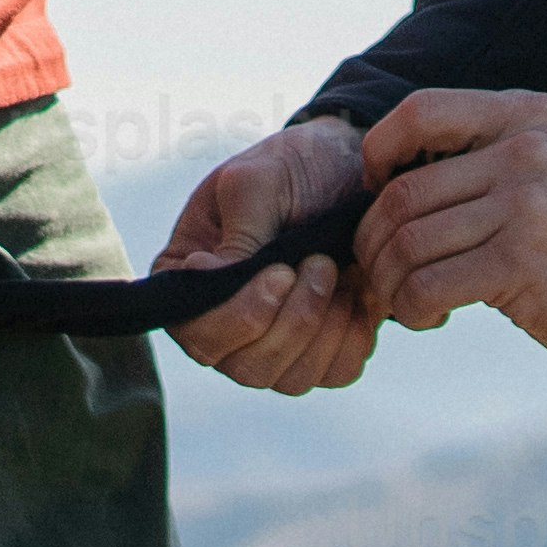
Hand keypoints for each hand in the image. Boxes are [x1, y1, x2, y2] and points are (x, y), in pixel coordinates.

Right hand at [158, 116, 379, 395]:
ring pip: (290, 378)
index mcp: (189, 277)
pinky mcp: (320, 351)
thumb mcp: (259, 181)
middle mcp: (223, 322)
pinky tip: (357, 292)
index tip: (281, 271)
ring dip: (324, 327)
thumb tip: (215, 277)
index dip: (238, 316)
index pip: (195, 329)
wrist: (351, 172)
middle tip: (321, 262)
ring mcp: (272, 343)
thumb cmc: (294, 169)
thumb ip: (239, 230)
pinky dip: (352, 336)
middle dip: (293, 319)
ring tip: (336, 267)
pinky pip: (335, 372)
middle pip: (244, 366)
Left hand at [355, 85, 546, 375]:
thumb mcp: (546, 168)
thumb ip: (481, 154)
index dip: (379, 153)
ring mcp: (527, 202)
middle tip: (381, 273)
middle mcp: (527, 148)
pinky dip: (412, 309)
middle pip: (402, 192)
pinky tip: (431, 317)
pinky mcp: (522, 260)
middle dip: (373, 242)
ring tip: (406, 300)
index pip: (419, 110)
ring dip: (389, 284)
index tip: (378, 197)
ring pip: (407, 242)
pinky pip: (427, 285)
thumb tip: (380, 177)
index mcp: (527, 114)